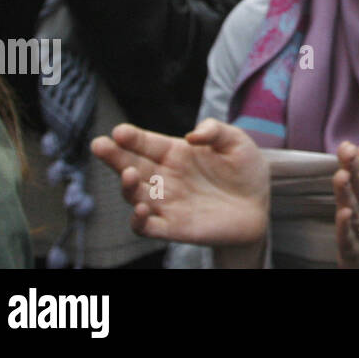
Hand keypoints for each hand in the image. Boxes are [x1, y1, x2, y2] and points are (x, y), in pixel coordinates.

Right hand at [90, 119, 269, 252]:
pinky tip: (140, 208)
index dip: (132, 137)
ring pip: (134, 196)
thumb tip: (192, 135)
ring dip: (126, 186)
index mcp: (176, 153)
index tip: (119, 131)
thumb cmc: (244, 170)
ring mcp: (167, 203)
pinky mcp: (173, 227)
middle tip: (99, 145)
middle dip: (114, 156)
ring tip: (128, 173)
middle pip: (132, 166)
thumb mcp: (236, 142)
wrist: (259, 206)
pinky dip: (138, 220)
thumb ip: (216, 131)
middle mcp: (165, 177)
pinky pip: (146, 227)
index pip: (147, 143)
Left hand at [333, 140, 358, 268]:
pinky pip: (349, 239)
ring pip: (355, 212)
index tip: (348, 145)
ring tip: (341, 176)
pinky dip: (346, 227)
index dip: (358, 162)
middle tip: (347, 151)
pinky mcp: (354, 252)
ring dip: (348, 194)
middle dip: (355, 170)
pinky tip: (343, 213)